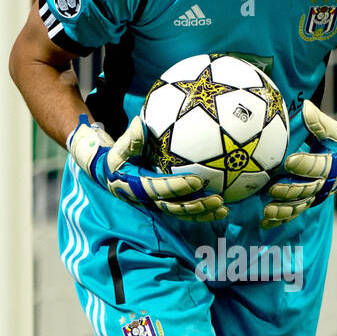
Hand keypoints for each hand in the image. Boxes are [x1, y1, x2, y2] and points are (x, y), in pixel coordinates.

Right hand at [66, 115, 227, 220]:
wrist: (113, 173)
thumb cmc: (119, 157)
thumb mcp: (120, 147)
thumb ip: (131, 138)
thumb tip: (140, 122)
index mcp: (136, 186)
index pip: (159, 189)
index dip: (177, 187)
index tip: (197, 181)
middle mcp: (149, 199)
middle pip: (174, 207)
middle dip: (196, 205)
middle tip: (217, 200)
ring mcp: (159, 204)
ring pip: (182, 213)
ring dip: (203, 213)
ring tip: (223, 209)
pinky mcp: (167, 205)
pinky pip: (186, 211)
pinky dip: (203, 213)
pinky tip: (222, 210)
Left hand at [261, 101, 336, 228]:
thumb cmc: (336, 142)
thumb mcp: (331, 130)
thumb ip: (318, 122)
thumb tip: (305, 107)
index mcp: (331, 163)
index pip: (318, 165)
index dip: (304, 164)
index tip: (289, 161)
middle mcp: (324, 183)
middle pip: (306, 189)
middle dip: (290, 190)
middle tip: (274, 189)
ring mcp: (315, 195)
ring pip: (300, 205)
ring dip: (284, 209)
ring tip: (268, 211)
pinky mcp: (307, 202)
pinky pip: (294, 213)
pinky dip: (280, 219)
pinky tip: (265, 223)